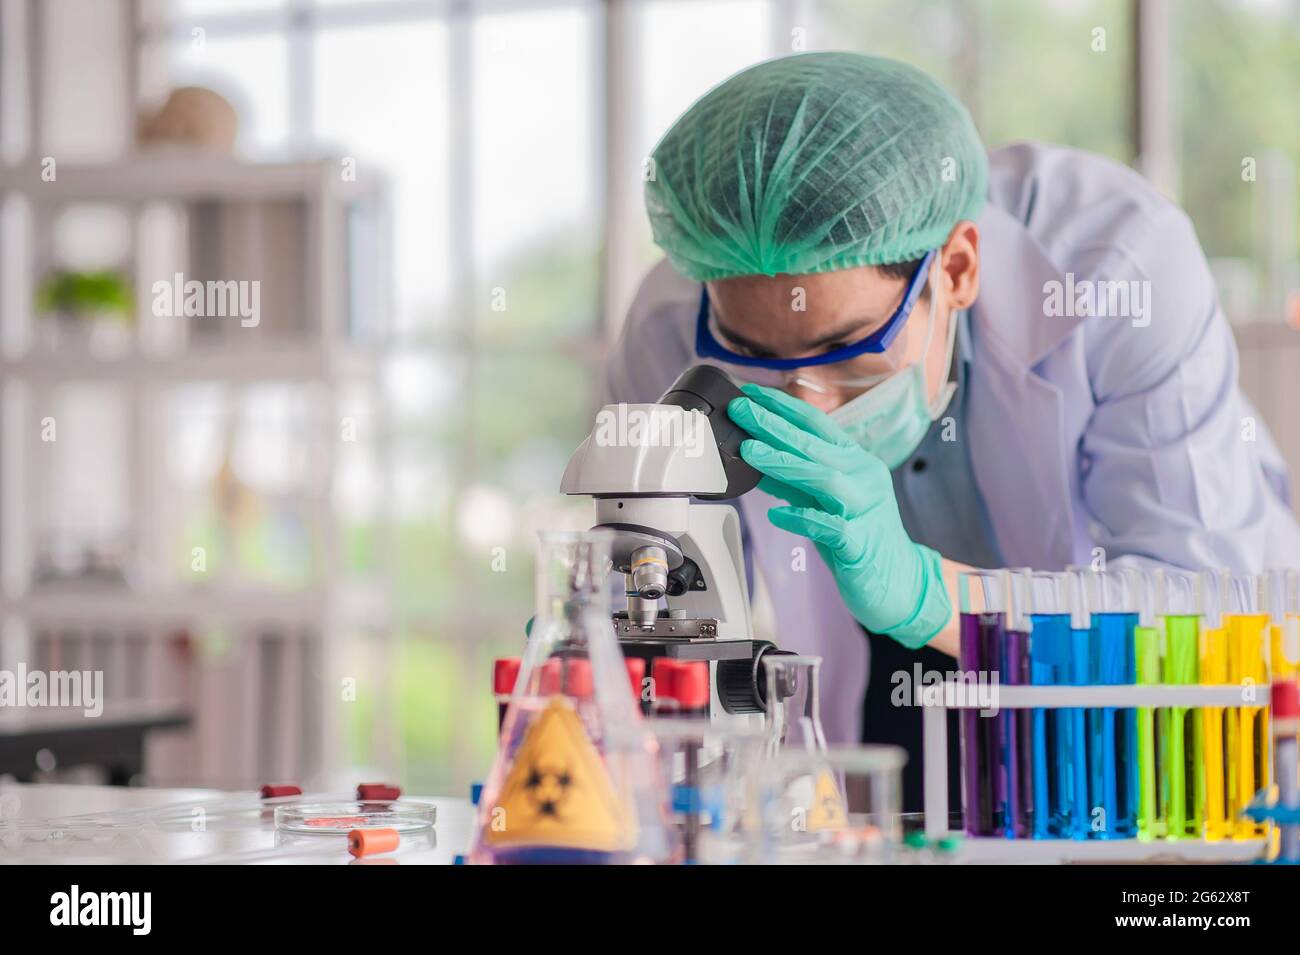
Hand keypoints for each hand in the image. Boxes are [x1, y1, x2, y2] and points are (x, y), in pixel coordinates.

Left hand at [727, 383, 950, 647]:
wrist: (898, 581)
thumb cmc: (858, 537)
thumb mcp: (823, 499)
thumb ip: (794, 479)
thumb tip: (755, 455)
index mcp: (855, 461)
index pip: (817, 424)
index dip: (783, 405)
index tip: (751, 392)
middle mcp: (863, 478)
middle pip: (815, 445)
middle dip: (774, 424)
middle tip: (741, 410)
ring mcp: (864, 509)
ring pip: (823, 478)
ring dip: (784, 463)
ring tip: (749, 451)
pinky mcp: (859, 543)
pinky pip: (829, 526)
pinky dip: (802, 518)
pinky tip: (778, 514)